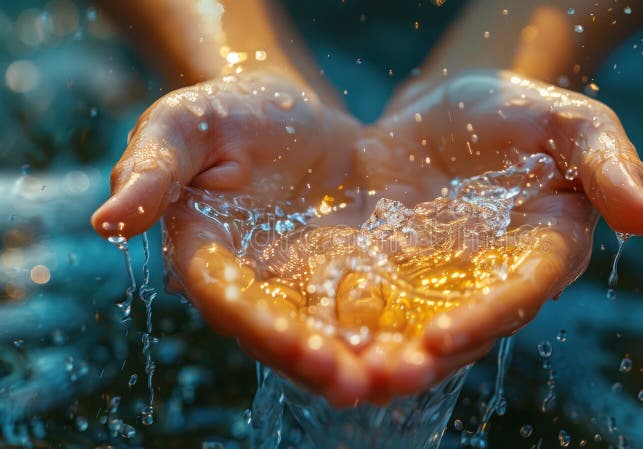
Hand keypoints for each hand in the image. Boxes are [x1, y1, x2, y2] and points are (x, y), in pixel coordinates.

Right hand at [91, 71, 493, 405]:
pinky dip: (403, 328)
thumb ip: (153, 169)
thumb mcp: (186, 126)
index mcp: (210, 261)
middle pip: (287, 338)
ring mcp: (308, 288)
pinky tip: (436, 341)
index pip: (231, 305)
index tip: (304, 352)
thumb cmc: (230, 114)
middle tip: (363, 384)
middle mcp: (259, 289)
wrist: (292, 114)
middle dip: (324, 364)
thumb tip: (107, 221)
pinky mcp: (353, 276)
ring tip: (410, 374)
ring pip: (336, 335)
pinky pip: (378, 308)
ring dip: (370, 361)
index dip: (264, 331)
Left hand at [373, 69, 642, 359]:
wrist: (445, 108)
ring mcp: (444, 283)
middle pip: (465, 330)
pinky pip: (377, 305)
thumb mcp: (569, 120)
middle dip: (426, 358)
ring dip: (386, 357)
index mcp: (546, 250)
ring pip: (418, 331)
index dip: (484, 316)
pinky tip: (316, 340)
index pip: (520, 292)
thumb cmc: (516, 111)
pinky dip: (351, 325)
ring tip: (345, 376)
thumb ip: (607, 163)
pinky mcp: (398, 274)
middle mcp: (496, 281)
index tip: (440, 335)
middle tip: (383, 376)